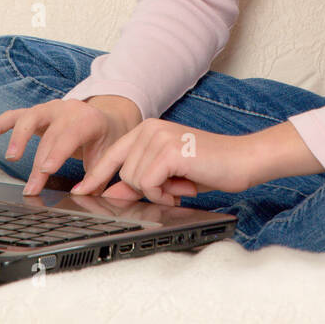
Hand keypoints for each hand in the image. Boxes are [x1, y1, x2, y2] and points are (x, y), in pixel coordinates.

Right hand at [0, 98, 140, 196]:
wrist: (105, 117)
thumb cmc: (105, 139)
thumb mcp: (107, 156)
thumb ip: (96, 176)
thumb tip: (82, 196)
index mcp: (88, 120)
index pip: (70, 135)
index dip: (57, 152)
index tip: (45, 170)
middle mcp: (68, 110)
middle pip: (49, 136)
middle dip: (38, 164)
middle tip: (31, 188)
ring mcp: (50, 109)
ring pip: (29, 118)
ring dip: (18, 138)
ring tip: (10, 157)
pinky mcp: (36, 113)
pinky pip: (14, 116)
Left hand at [69, 118, 249, 202]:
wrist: (243, 160)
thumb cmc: (210, 167)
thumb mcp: (169, 176)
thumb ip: (141, 181)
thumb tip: (113, 194)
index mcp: (147, 130)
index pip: (112, 155)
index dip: (96, 176)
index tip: (81, 191)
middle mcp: (149, 129)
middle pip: (123, 173)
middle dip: (146, 189)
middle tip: (175, 187)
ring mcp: (158, 137)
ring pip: (134, 180)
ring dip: (158, 192)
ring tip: (182, 184)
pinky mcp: (168, 150)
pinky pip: (148, 184)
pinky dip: (164, 194)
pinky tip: (184, 187)